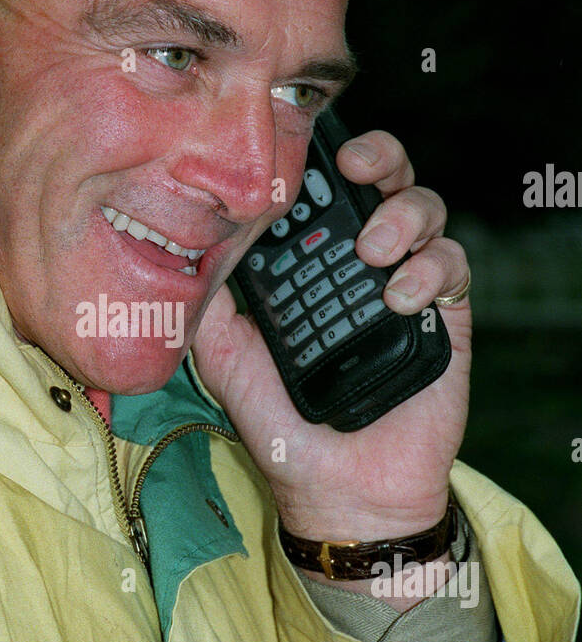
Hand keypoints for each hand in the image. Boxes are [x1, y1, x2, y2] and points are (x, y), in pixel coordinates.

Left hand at [191, 129, 471, 542]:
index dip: (319, 159)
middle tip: (356, 167)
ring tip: (373, 251)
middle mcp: (359, 262)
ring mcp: (404, 283)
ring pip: (425, 207)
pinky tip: (401, 296)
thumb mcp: (225, 360)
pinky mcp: (444, 316)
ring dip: (402, 212)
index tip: (304, 151)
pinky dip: (431, 267)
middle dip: (376, 155)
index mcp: (308, 263)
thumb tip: (187, 250)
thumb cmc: (281, 426)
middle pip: (382, 178)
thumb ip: (208, 305)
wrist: (338, 490)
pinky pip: (454, 264)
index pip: (320, 191)